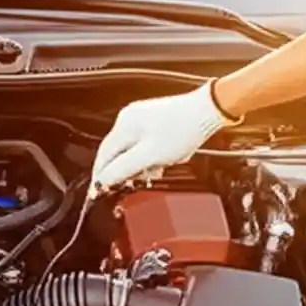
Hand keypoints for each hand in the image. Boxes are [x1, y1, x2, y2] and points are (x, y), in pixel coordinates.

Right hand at [91, 82, 231, 194]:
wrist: (207, 112)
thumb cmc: (183, 129)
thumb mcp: (150, 156)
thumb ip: (123, 169)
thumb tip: (102, 180)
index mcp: (124, 126)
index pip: (103, 156)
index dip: (100, 177)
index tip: (97, 193)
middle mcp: (128, 119)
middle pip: (115, 153)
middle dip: (121, 171)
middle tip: (127, 185)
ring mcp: (141, 117)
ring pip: (129, 149)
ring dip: (137, 165)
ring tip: (151, 173)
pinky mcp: (154, 120)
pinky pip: (142, 143)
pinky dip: (147, 156)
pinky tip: (158, 162)